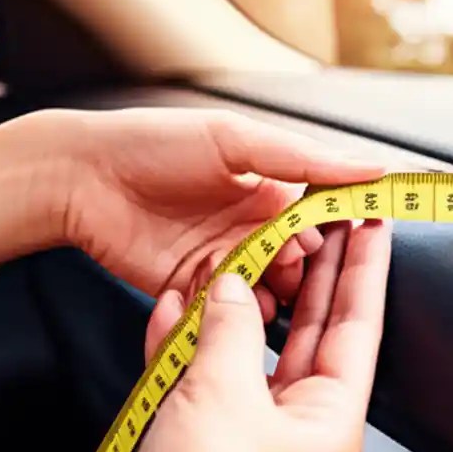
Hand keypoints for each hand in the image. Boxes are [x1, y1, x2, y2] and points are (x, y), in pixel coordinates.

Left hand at [51, 107, 383, 315]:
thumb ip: (305, 158)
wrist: (78, 177)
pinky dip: (234, 312)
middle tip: (292, 263)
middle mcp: (248, 225)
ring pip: (265, 288)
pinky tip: (233, 307)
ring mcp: (220, 258)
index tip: (346, 240)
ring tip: (262, 289)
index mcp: (267, 186)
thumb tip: (374, 166)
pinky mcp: (189, 288)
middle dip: (300, 267)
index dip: (332, 230)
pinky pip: (226, 309)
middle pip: (295, 259)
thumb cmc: (155, 143)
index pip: (318, 215)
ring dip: (270, 293)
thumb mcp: (236, 139)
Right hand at [100, 219, 392, 451]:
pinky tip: (180, 304)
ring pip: (250, 348)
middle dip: (312, 273)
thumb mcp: (226, 397)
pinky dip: (187, 339)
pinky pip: (200, 375)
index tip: (374, 224)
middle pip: (312, 331)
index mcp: (329, 423)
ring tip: (246, 246)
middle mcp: (294, 428)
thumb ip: (232, 330)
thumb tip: (232, 286)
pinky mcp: (196, 441)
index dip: (366, 271)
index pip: (360, 328)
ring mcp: (245, 434)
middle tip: (320, 219)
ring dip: (239, 301)